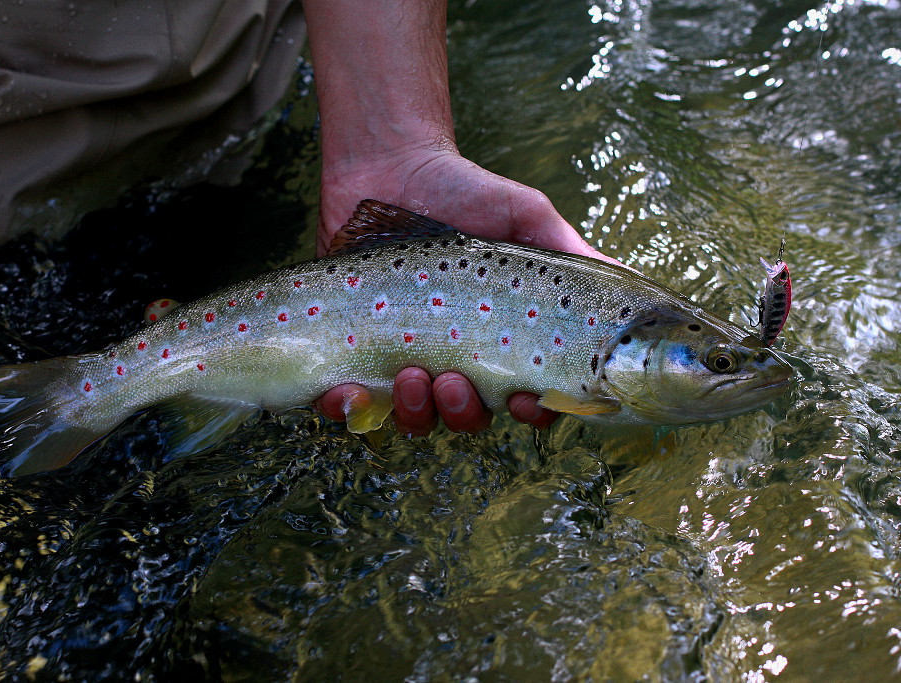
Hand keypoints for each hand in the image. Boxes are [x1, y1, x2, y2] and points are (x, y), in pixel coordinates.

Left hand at [313, 146, 607, 432]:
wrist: (389, 164)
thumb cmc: (465, 191)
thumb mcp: (528, 218)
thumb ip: (572, 253)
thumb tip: (635, 285)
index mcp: (500, 339)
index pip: (526, 398)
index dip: (533, 413)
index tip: (528, 401)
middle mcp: (455, 357)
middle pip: (469, 418)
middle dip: (465, 412)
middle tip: (455, 380)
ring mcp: (402, 357)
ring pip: (415, 419)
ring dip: (416, 412)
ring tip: (411, 375)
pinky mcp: (350, 351)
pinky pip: (350, 402)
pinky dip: (349, 409)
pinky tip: (347, 394)